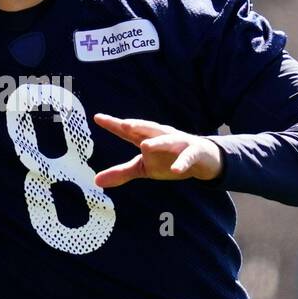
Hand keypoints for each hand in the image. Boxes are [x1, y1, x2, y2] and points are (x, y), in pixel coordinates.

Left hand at [92, 114, 223, 187]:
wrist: (201, 159)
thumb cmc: (168, 159)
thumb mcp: (143, 168)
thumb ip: (121, 172)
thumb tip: (96, 181)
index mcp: (146, 138)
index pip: (127, 131)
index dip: (113, 124)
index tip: (97, 117)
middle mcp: (161, 136)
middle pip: (147, 129)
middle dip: (137, 126)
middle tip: (124, 124)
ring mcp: (178, 142)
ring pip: (167, 140)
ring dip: (157, 142)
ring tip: (145, 146)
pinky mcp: (193, 152)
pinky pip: (187, 157)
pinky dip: (181, 163)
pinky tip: (175, 170)